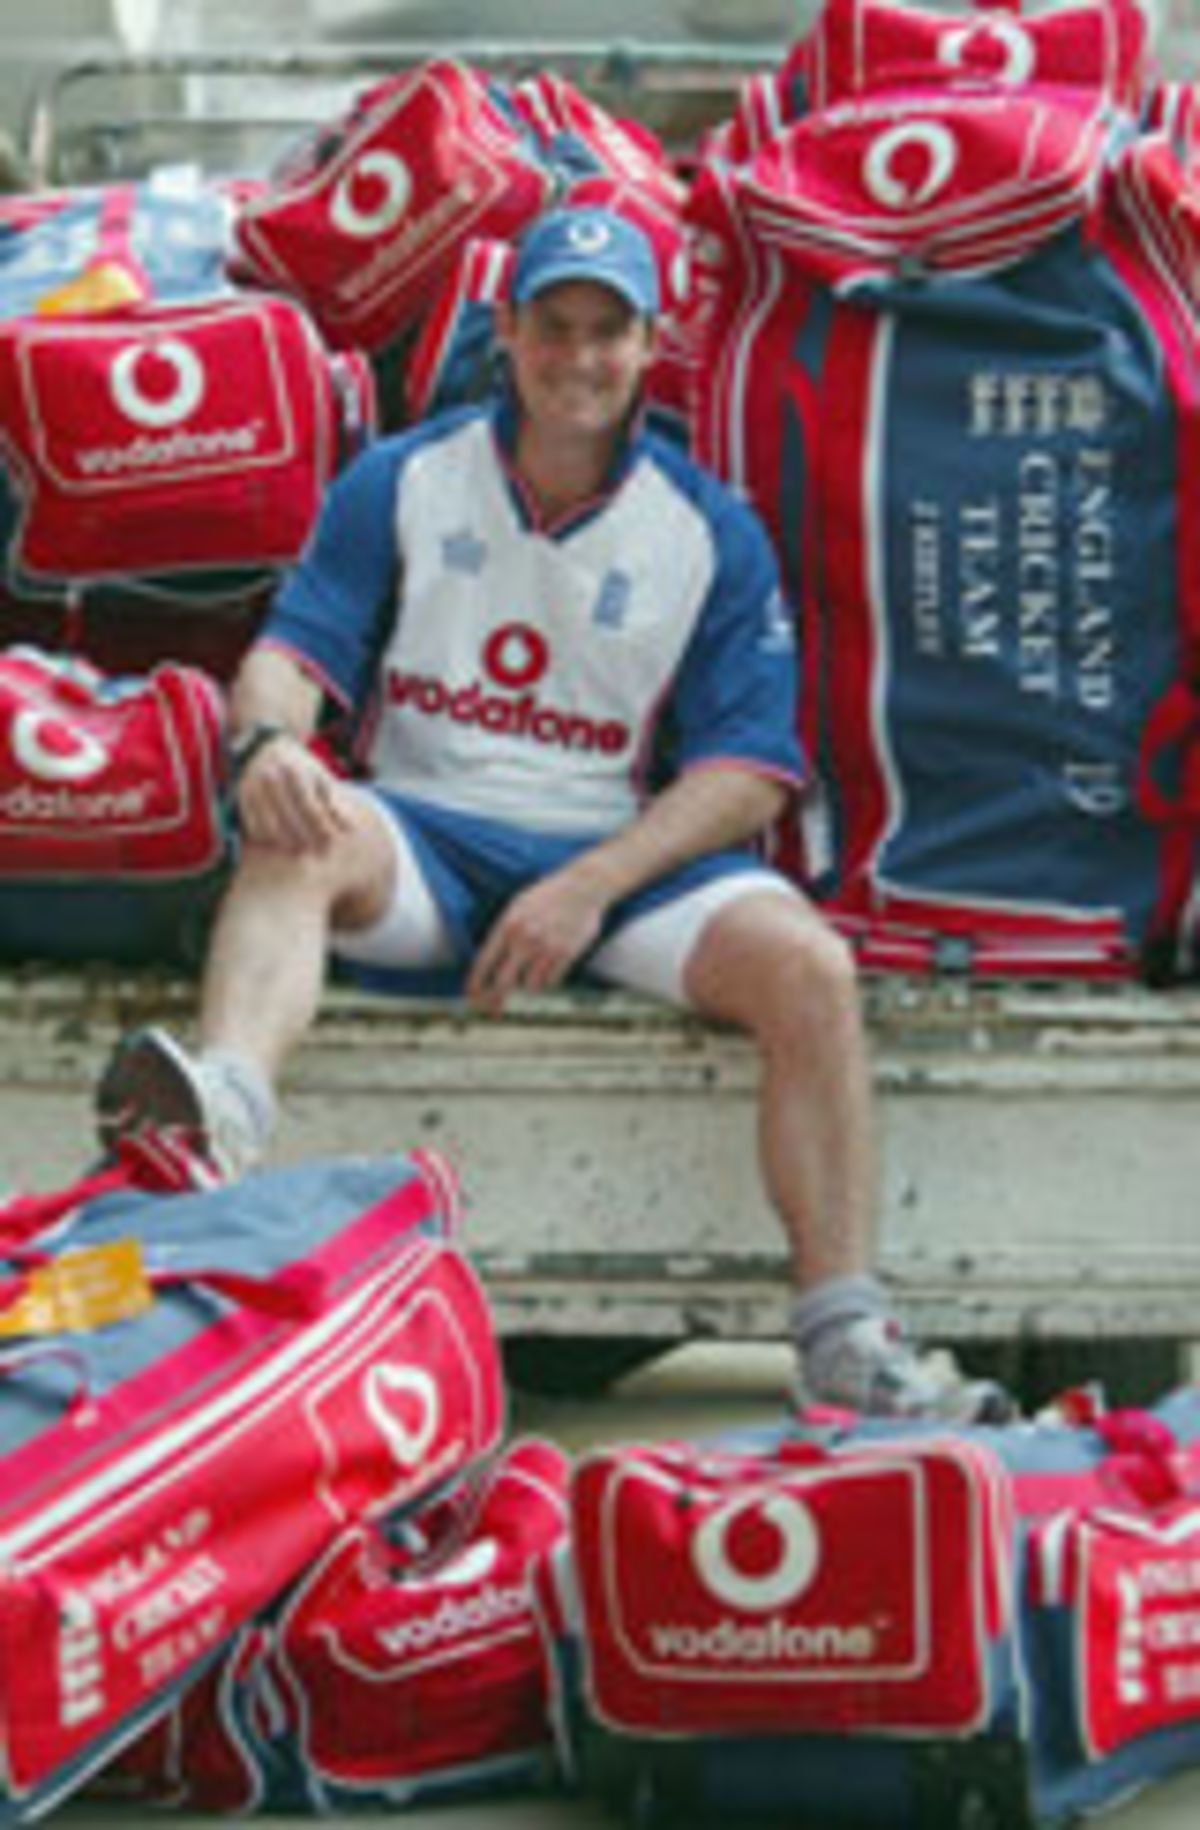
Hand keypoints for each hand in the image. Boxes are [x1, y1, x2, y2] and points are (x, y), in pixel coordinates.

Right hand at [235, 733, 353, 854]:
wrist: (267, 748)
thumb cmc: (300, 767)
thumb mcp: (320, 776)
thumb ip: (333, 801)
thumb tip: (349, 827)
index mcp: (294, 769)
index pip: (309, 806)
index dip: (321, 827)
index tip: (331, 842)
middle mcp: (270, 777)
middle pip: (290, 818)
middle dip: (307, 839)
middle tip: (320, 853)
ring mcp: (253, 787)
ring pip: (270, 826)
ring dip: (287, 843)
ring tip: (301, 852)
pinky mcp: (241, 797)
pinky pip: (254, 826)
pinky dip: (267, 839)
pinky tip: (280, 845)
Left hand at [466, 867, 610, 1014]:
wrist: (582, 887)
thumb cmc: (548, 895)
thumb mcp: (518, 905)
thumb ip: (505, 931)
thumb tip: (492, 960)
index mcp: (508, 925)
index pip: (484, 961)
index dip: (476, 982)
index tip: (471, 996)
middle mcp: (524, 939)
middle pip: (503, 982)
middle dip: (494, 1000)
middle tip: (492, 1011)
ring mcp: (546, 948)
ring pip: (530, 985)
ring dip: (530, 983)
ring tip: (536, 968)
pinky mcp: (566, 954)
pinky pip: (552, 981)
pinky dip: (549, 979)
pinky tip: (552, 964)